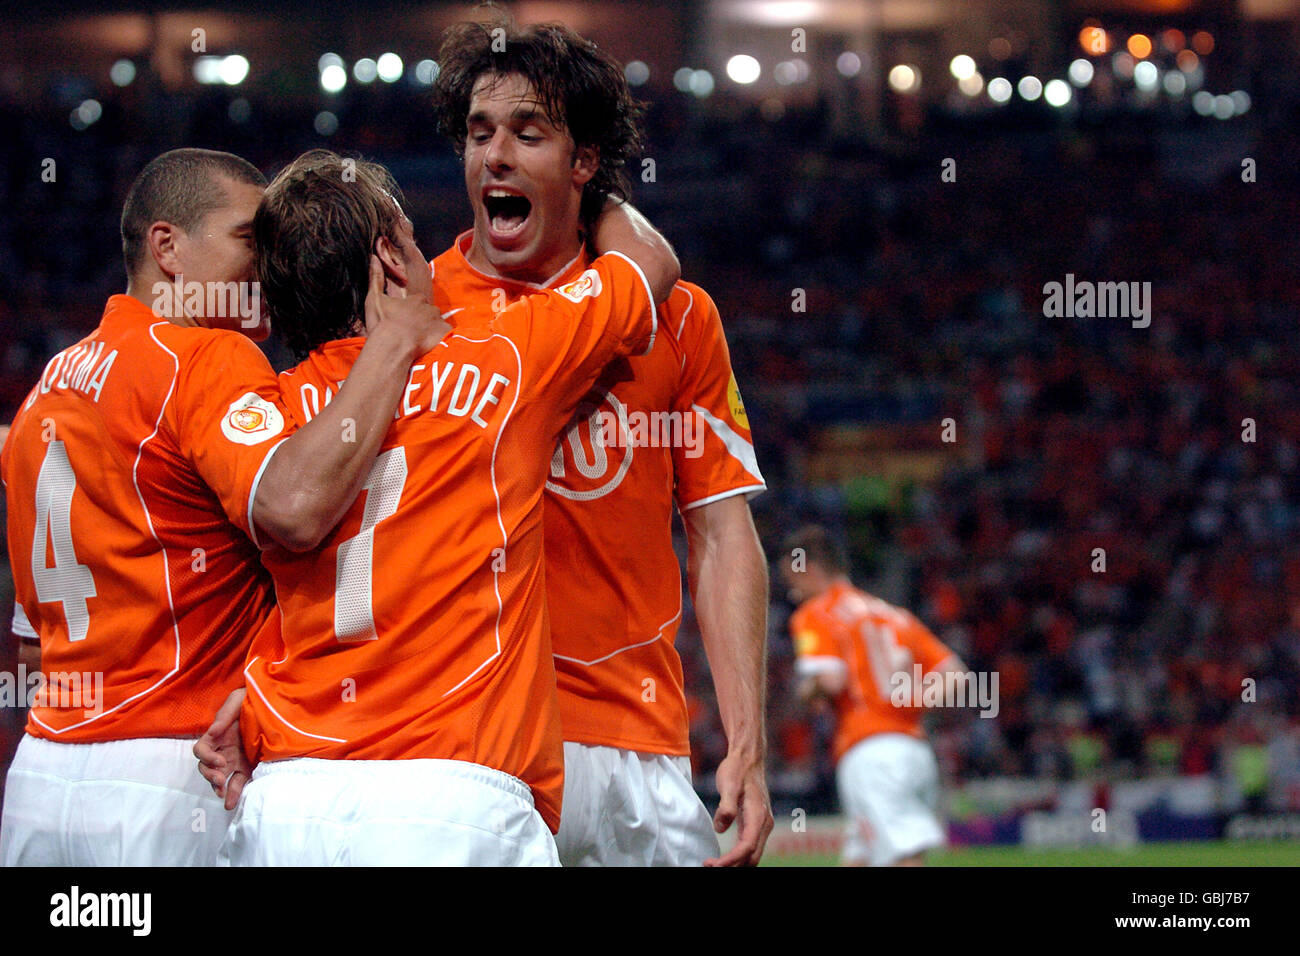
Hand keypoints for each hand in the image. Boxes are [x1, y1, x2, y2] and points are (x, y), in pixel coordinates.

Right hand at [194, 688, 252, 810]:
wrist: (271, 704)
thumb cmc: (251, 699)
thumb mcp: (238, 700)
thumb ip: (225, 713)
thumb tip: (214, 731)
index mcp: (217, 736)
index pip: (202, 750)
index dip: (207, 758)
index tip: (220, 761)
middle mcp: (221, 749)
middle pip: (206, 767)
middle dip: (210, 776)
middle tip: (221, 780)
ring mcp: (233, 759)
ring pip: (220, 778)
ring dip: (219, 787)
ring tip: (224, 795)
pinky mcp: (247, 766)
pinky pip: (237, 782)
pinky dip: (234, 793)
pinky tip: (233, 802)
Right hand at [363, 255, 445, 354]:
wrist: (392, 346)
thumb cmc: (382, 324)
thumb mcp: (373, 299)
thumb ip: (375, 278)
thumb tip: (374, 258)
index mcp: (415, 299)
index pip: (418, 302)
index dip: (411, 311)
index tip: (403, 319)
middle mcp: (429, 308)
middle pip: (429, 313)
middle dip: (423, 320)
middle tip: (411, 331)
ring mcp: (438, 321)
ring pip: (437, 324)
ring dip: (431, 330)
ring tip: (419, 340)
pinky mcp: (444, 334)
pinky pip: (445, 335)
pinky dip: (440, 339)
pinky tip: (429, 345)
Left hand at [704, 751, 773, 866]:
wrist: (748, 757)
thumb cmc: (738, 769)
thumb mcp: (728, 785)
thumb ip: (726, 807)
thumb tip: (720, 828)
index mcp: (758, 816)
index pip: (747, 847)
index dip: (731, 859)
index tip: (713, 864)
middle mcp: (764, 823)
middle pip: (752, 856)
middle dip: (733, 865)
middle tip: (709, 865)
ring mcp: (762, 824)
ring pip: (753, 854)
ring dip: (736, 863)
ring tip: (714, 864)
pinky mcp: (757, 823)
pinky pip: (750, 846)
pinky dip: (739, 856)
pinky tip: (724, 857)